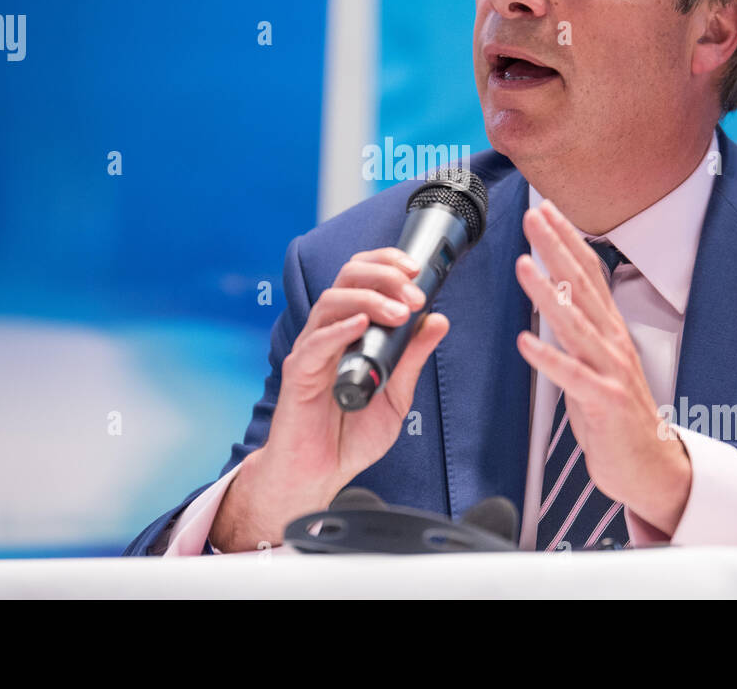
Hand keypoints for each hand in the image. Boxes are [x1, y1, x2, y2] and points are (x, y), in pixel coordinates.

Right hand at [210, 248, 448, 550]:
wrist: (320, 473)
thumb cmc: (349, 434)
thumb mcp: (397, 393)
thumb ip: (413, 356)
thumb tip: (438, 320)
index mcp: (350, 330)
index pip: (362, 277)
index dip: (387, 263)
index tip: (416, 269)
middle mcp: (329, 332)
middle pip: (347, 278)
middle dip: (384, 276)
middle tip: (414, 295)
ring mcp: (312, 350)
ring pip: (331, 302)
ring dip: (369, 298)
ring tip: (398, 312)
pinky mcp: (299, 373)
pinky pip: (315, 342)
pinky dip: (339, 329)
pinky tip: (361, 323)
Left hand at [514, 199, 690, 535]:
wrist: (648, 466)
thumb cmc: (616, 414)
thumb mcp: (594, 361)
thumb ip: (576, 329)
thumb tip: (550, 297)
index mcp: (609, 330)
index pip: (588, 275)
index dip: (567, 241)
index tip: (546, 211)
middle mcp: (612, 342)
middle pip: (583, 287)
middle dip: (557, 249)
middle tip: (535, 217)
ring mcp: (611, 370)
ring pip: (575, 324)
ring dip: (547, 293)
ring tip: (524, 265)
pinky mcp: (605, 401)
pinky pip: (572, 377)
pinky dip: (549, 358)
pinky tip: (525, 342)